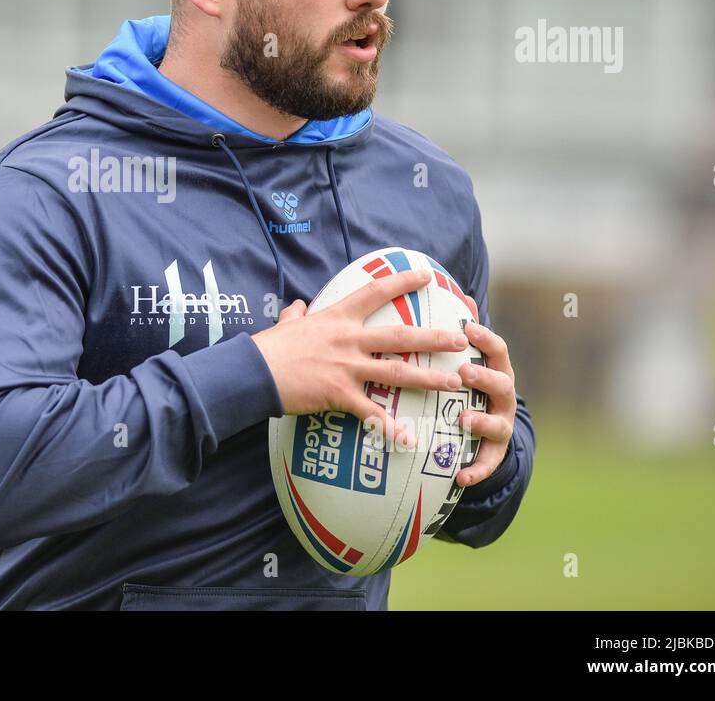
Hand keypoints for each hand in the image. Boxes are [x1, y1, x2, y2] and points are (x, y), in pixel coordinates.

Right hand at [252, 269, 470, 446]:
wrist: (253, 371)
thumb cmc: (268, 348)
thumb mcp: (286, 325)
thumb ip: (296, 315)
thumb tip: (298, 306)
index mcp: (337, 317)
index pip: (375, 292)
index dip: (402, 281)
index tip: (426, 275)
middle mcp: (349, 339)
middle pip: (400, 335)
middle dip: (434, 337)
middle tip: (461, 338)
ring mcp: (347, 367)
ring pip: (397, 372)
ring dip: (429, 378)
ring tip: (453, 383)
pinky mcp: (340, 394)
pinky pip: (372, 413)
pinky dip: (391, 428)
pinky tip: (410, 440)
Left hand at [454, 294, 516, 487]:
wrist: (488, 429)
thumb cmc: (472, 383)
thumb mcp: (469, 357)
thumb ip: (464, 332)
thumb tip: (461, 295)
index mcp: (496, 369)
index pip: (497, 350)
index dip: (486, 338)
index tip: (468, 327)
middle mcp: (503, 397)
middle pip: (501, 384)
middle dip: (484, 377)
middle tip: (463, 372)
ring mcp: (501, 424)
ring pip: (497, 424)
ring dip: (481, 422)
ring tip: (462, 420)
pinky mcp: (494, 452)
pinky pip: (487, 462)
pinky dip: (476, 469)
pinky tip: (460, 477)